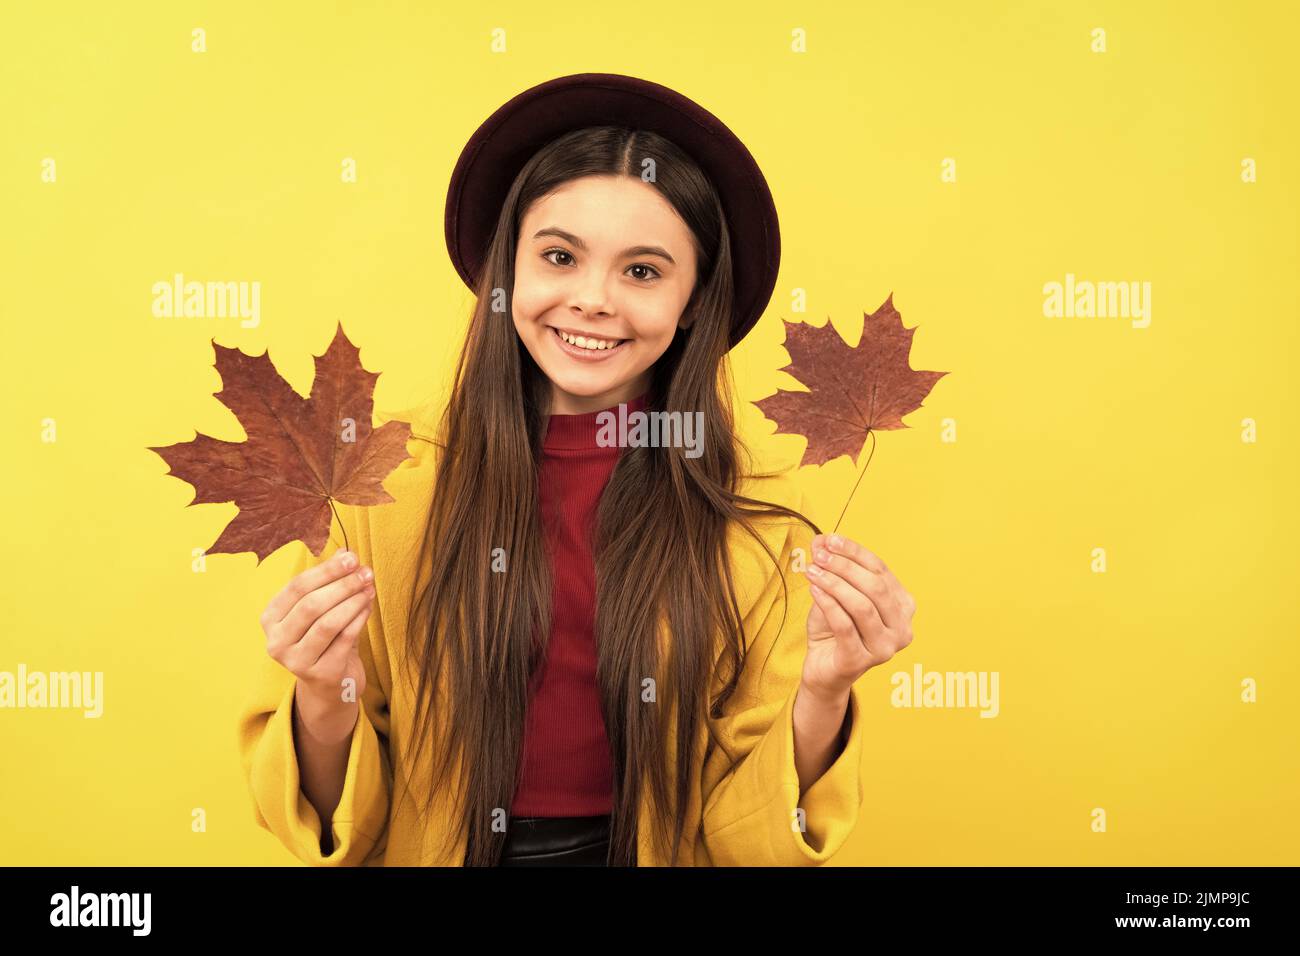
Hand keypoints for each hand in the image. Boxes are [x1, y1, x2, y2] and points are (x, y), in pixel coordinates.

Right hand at [260, 547, 374, 722]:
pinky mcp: (321, 674)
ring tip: (369, 589)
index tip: (351, 558)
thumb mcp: (321, 608)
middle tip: (366, 573)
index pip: (296, 587)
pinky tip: (368, 606)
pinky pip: (344, 639)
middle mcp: (277, 642)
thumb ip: (329, 581)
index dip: (326, 570)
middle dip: (342, 585)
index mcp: (271, 619)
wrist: (329, 684)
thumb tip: (345, 551)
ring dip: (352, 601)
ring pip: (327, 623)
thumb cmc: (324, 639)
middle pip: (311, 605)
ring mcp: (296, 661)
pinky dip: (359, 619)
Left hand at [800, 532, 915, 699]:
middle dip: (844, 566)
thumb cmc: (834, 628)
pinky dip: (828, 604)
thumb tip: (821, 540)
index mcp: (904, 606)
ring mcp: (885, 648)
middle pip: (875, 587)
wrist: (823, 668)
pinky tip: (813, 590)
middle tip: (819, 555)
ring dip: (834, 584)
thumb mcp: (834, 592)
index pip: (881, 570)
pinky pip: (845, 626)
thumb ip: (831, 568)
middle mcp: (902, 629)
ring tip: (812, 571)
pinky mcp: (861, 661)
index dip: (855, 552)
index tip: (830, 539)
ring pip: (862, 606)